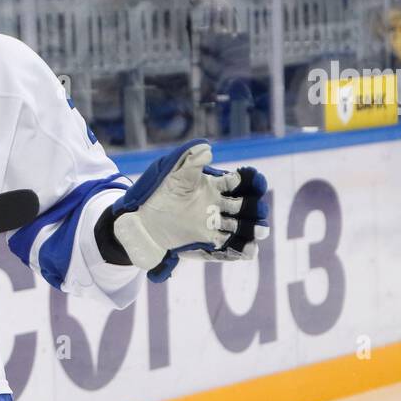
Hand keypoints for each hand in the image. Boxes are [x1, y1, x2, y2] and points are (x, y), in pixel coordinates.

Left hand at [97, 138, 268, 281]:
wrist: (141, 220)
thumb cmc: (158, 193)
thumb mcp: (172, 174)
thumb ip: (190, 162)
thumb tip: (206, 149)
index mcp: (215, 187)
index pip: (241, 183)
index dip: (251, 180)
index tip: (255, 180)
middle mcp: (220, 207)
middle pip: (247, 208)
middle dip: (255, 208)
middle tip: (259, 210)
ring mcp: (215, 227)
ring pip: (242, 230)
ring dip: (252, 231)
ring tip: (259, 233)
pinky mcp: (208, 246)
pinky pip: (229, 251)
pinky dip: (239, 251)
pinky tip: (247, 251)